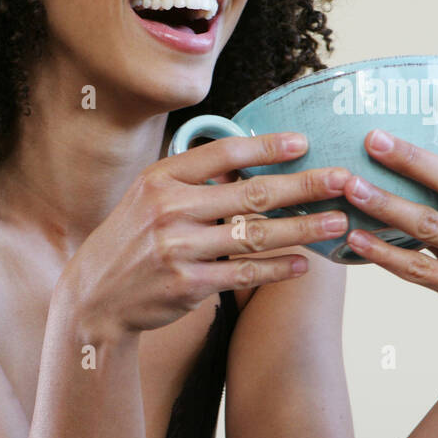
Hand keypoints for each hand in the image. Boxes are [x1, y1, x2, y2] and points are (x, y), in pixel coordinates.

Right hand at [59, 131, 353, 340]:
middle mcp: (169, 210)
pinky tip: (303, 264)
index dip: (267, 147)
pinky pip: (245, 273)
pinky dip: (278, 268)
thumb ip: (191, 180)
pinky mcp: (188, 284)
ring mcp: (179, 249)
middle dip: (304, 185)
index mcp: (160, 179)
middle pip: (251, 193)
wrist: (94, 295)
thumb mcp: (147, 198)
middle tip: (343, 179)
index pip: (223, 154)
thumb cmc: (130, 240)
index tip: (304, 143)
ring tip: (337, 221)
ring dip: (303, 228)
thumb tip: (247, 161)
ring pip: (256, 235)